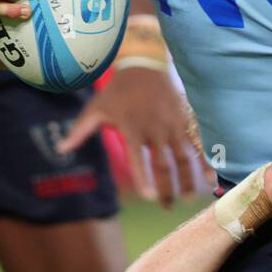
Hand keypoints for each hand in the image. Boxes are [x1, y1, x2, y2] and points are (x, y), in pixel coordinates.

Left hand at [59, 66, 210, 207]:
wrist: (144, 65)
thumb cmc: (117, 91)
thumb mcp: (96, 108)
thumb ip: (80, 130)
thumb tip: (61, 149)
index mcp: (132, 128)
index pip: (138, 158)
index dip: (143, 177)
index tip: (147, 197)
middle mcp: (154, 128)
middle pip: (163, 163)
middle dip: (166, 187)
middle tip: (166, 207)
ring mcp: (172, 124)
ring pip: (182, 156)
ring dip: (186, 179)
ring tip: (186, 199)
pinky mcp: (184, 119)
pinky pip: (196, 142)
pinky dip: (204, 160)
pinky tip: (210, 178)